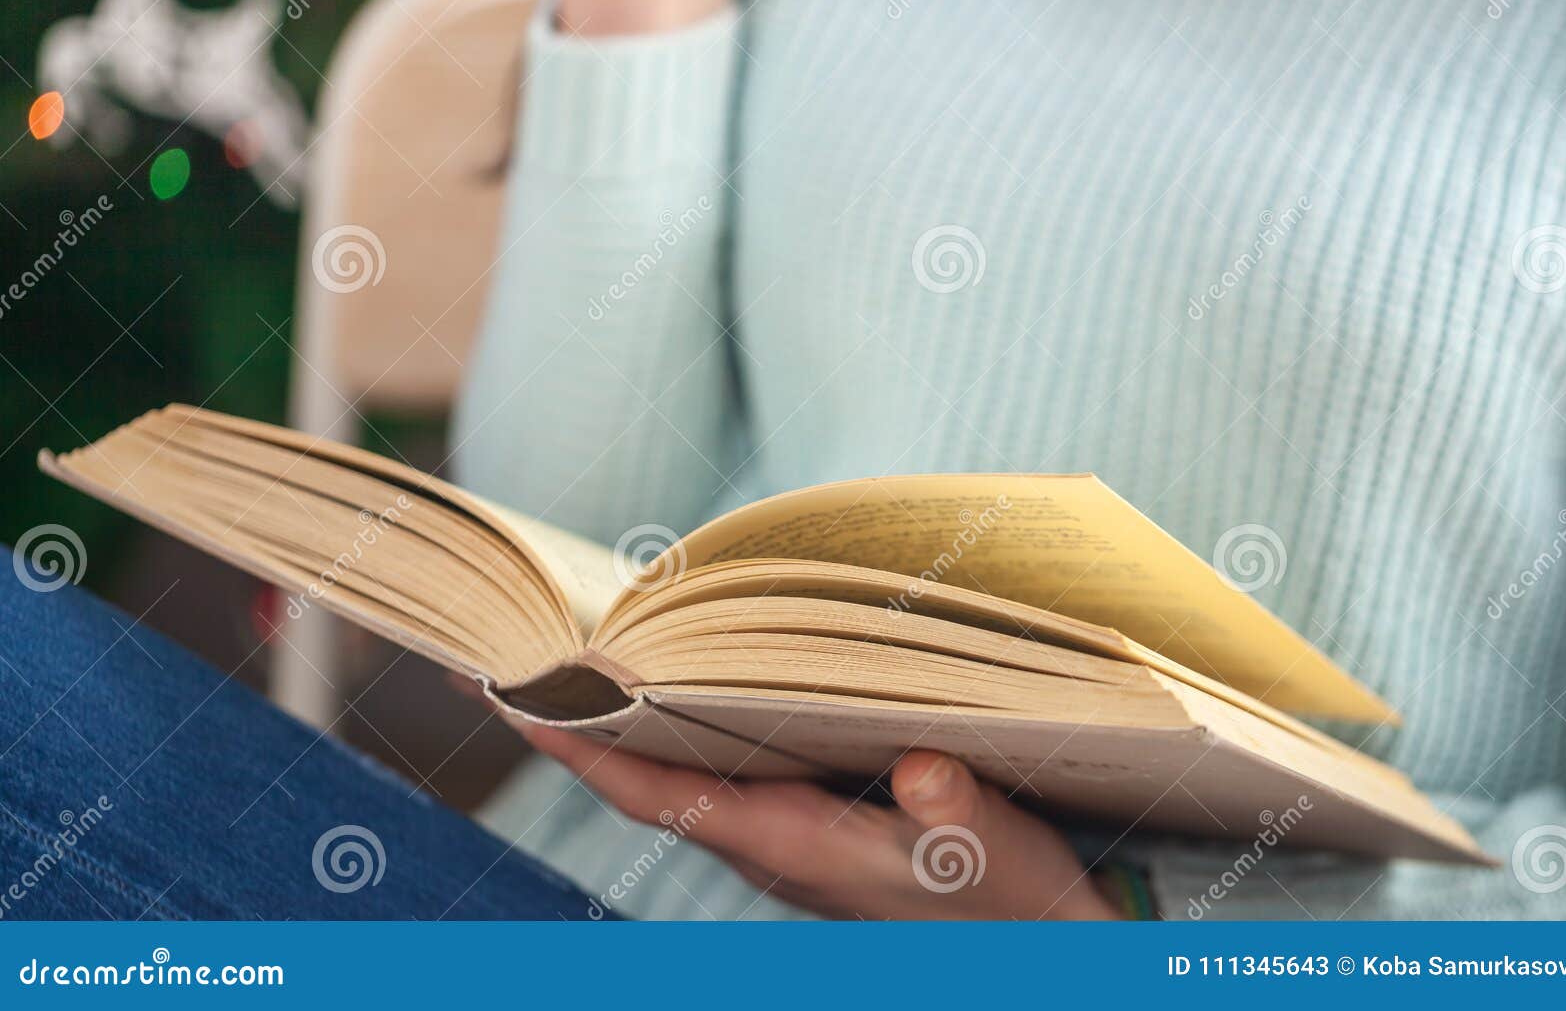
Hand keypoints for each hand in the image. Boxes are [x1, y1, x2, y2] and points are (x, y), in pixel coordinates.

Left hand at [506, 719, 1128, 919]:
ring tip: (558, 657)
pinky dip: (672, 723)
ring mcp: (780, 833)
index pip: (659, 794)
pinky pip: (711, 768)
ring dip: (615, 720)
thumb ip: (954, 813)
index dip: (585, 750)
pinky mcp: (805, 821)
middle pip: (642, 778)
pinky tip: (668, 682)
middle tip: (502, 656)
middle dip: (573, 722)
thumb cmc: (1004, 900)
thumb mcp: (990, 851)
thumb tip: (925, 772)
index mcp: (788, 844)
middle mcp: (765, 839)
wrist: (1029, 944)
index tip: (516, 702)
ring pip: (671, 772)